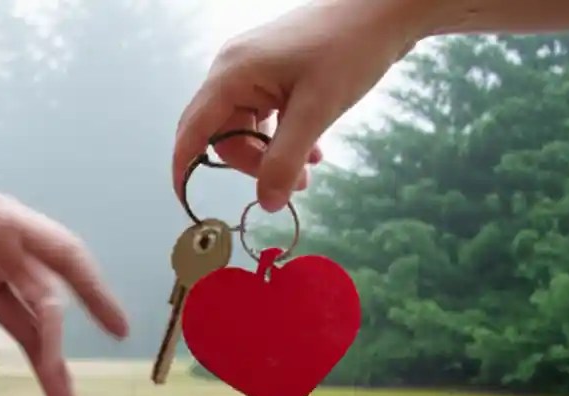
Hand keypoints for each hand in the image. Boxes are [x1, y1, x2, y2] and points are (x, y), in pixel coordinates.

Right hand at [173, 0, 422, 212]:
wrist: (383, 11)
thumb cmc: (349, 50)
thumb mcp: (316, 111)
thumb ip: (285, 161)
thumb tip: (266, 204)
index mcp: (233, 74)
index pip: (193, 129)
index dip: (185, 166)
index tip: (186, 201)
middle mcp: (235, 70)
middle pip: (224, 134)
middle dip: (253, 164)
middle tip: (295, 184)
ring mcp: (255, 70)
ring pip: (248, 128)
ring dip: (272, 155)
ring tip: (309, 172)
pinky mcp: (276, 72)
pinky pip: (267, 116)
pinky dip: (284, 139)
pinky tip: (313, 151)